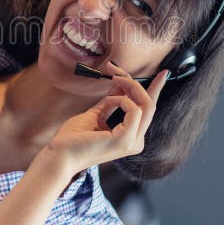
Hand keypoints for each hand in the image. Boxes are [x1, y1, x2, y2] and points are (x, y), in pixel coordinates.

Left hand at [44, 62, 168, 174]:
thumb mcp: (96, 112)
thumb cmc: (73, 138)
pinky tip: (108, 101)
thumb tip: (121, 83)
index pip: (147, 110)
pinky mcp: (125, 140)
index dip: (156, 89)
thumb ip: (111, 100)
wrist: (60, 154)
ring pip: (146, 105)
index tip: (163, 73)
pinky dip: (121, 99)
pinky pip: (134, 110)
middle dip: (136, 82)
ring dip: (129, 86)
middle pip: (149, 105)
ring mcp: (132, 143)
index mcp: (130, 136)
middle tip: (115, 70)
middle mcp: (135, 141)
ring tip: (112, 79)